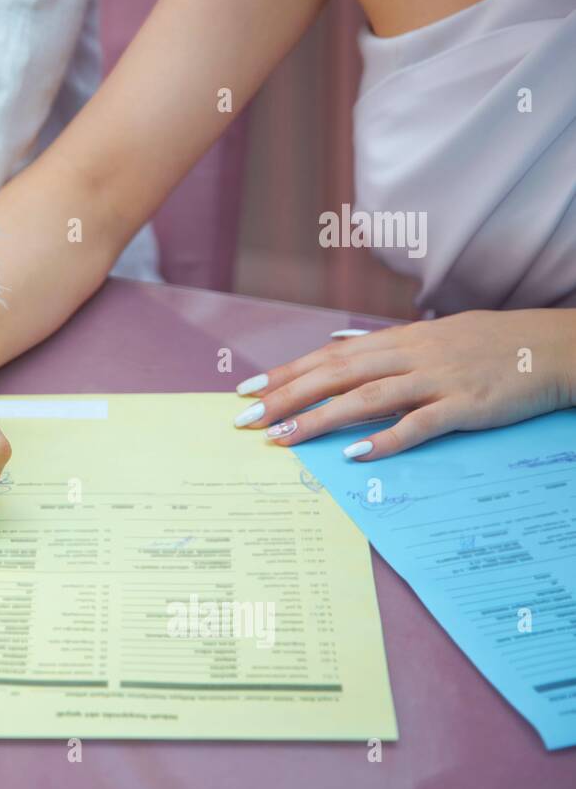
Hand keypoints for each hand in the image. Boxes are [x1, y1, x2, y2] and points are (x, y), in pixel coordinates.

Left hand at [234, 310, 575, 459]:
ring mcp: (436, 380)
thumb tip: (339, 344)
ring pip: (365, 398)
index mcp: (397, 340)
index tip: (246, 390)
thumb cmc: (489, 343)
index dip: (284, 373)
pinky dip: (384, 439)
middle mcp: (409, 356)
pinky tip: (353, 454)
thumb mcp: (431, 334)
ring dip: (319, 419)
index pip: (327, 357)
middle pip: (334, 375)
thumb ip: (383, 344)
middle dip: (285, 397)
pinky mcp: (464, 406)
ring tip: (282, 438)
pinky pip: (418, 425)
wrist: (553, 346)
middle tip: (245, 419)